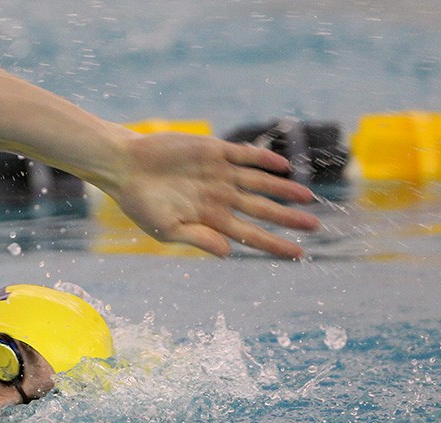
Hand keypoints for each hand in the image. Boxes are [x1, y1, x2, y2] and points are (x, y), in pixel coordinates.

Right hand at [107, 132, 319, 258]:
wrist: (124, 166)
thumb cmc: (139, 203)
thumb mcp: (167, 229)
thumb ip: (200, 238)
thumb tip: (230, 253)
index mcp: (211, 220)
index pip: (251, 235)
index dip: (275, 244)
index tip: (299, 254)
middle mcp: (221, 197)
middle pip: (263, 209)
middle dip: (289, 218)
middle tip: (316, 227)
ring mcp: (219, 174)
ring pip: (261, 182)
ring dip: (284, 189)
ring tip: (309, 197)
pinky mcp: (214, 151)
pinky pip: (246, 155)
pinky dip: (265, 159)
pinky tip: (283, 166)